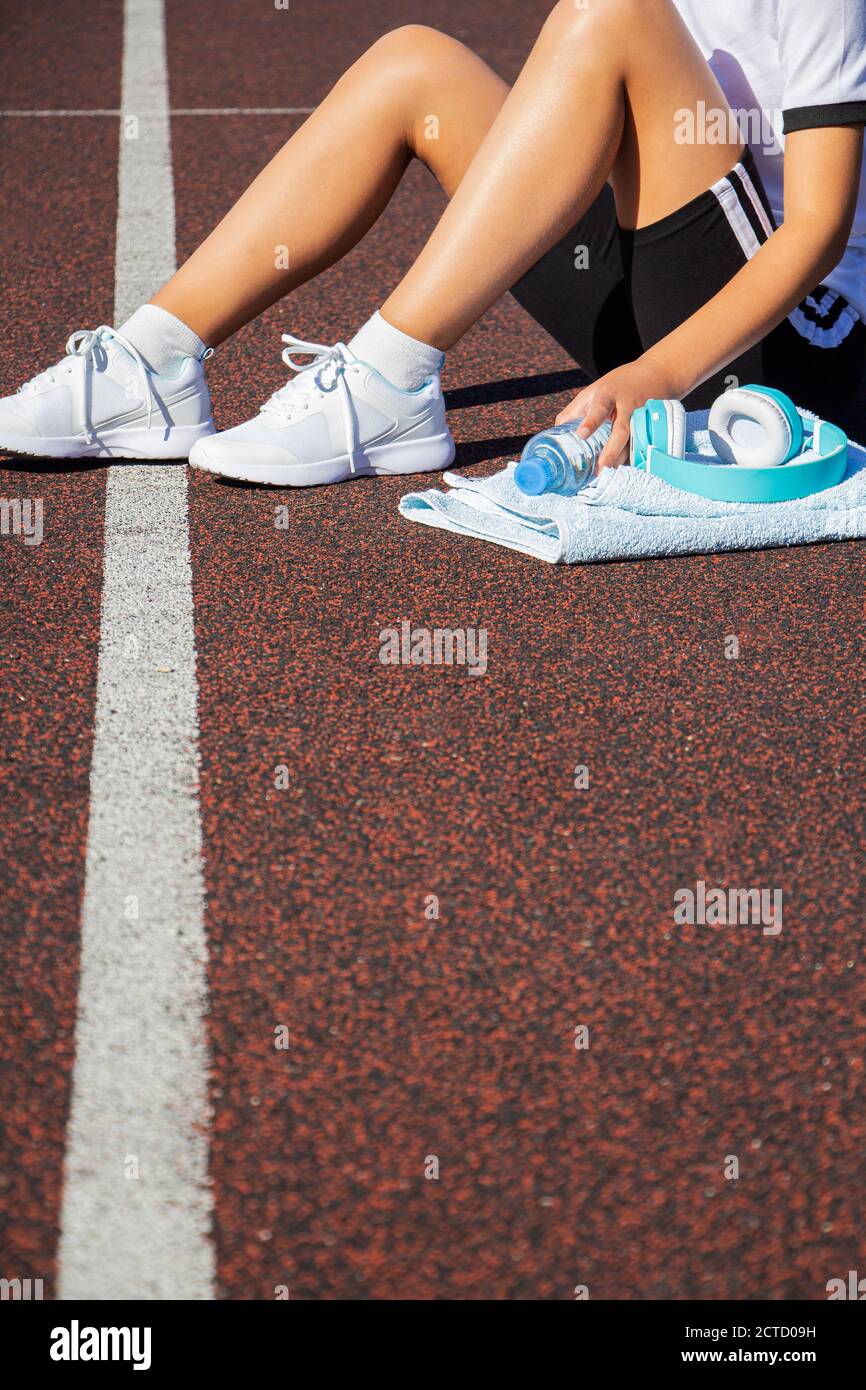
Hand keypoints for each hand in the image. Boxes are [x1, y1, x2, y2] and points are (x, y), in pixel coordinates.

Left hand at [555, 354, 680, 470]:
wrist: (656, 373)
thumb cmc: (618, 384)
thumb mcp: (593, 390)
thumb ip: (574, 411)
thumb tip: (556, 432)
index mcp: (608, 395)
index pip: (599, 408)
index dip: (591, 421)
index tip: (582, 434)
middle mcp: (627, 406)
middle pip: (622, 430)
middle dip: (611, 450)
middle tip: (601, 468)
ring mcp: (643, 417)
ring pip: (634, 441)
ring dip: (622, 459)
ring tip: (609, 475)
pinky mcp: (653, 426)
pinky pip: (642, 445)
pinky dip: (633, 458)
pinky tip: (624, 471)